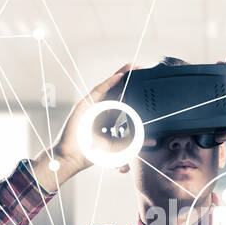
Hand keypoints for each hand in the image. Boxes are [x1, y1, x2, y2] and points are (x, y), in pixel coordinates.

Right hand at [36, 63, 142, 189]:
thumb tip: (153, 141)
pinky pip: (98, 90)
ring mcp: (92, 106)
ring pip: (108, 87)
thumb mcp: (117, 147)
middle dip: (128, 80)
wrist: (72, 158)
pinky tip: (119, 75)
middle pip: (117, 90)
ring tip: (132, 66)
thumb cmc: (91, 155)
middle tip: (141, 69)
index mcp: (108, 118)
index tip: (147, 85)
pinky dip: (109, 82)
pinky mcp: (84, 104)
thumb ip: (134, 143)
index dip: (134, 92)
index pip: (123, 101)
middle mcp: (101, 110)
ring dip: (120, 75)